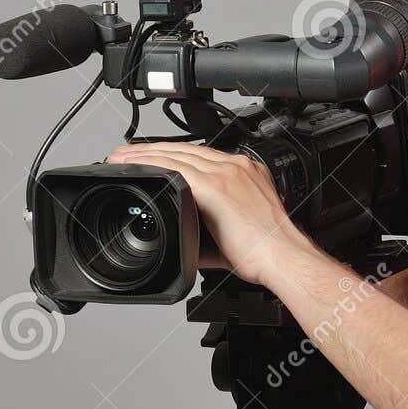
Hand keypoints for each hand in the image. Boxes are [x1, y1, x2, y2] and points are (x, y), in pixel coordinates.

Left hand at [104, 139, 305, 288]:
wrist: (284, 258)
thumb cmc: (268, 252)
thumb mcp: (239, 233)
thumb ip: (212, 230)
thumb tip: (189, 243)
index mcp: (247, 173)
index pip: (202, 157)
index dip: (175, 155)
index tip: (157, 159)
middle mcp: (238, 167)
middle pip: (186, 150)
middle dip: (154, 150)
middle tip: (129, 153)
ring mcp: (227, 173)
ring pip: (176, 154)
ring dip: (146, 155)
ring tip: (123, 158)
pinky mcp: (216, 186)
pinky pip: (174, 168)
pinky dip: (151, 164)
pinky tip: (135, 166)